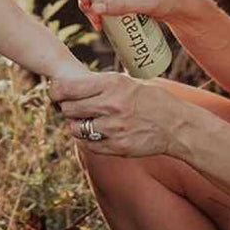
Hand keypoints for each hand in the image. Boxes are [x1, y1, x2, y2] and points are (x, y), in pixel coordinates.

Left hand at [48, 71, 181, 157]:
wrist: (176, 124)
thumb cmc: (151, 99)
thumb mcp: (127, 82)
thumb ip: (101, 85)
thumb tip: (73, 85)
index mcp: (112, 84)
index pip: (69, 88)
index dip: (56, 90)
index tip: (54, 92)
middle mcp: (111, 106)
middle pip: (69, 109)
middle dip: (66, 107)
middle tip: (71, 106)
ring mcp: (113, 128)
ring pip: (76, 129)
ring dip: (76, 125)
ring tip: (86, 120)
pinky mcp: (117, 147)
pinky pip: (89, 145)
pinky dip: (88, 140)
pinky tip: (97, 132)